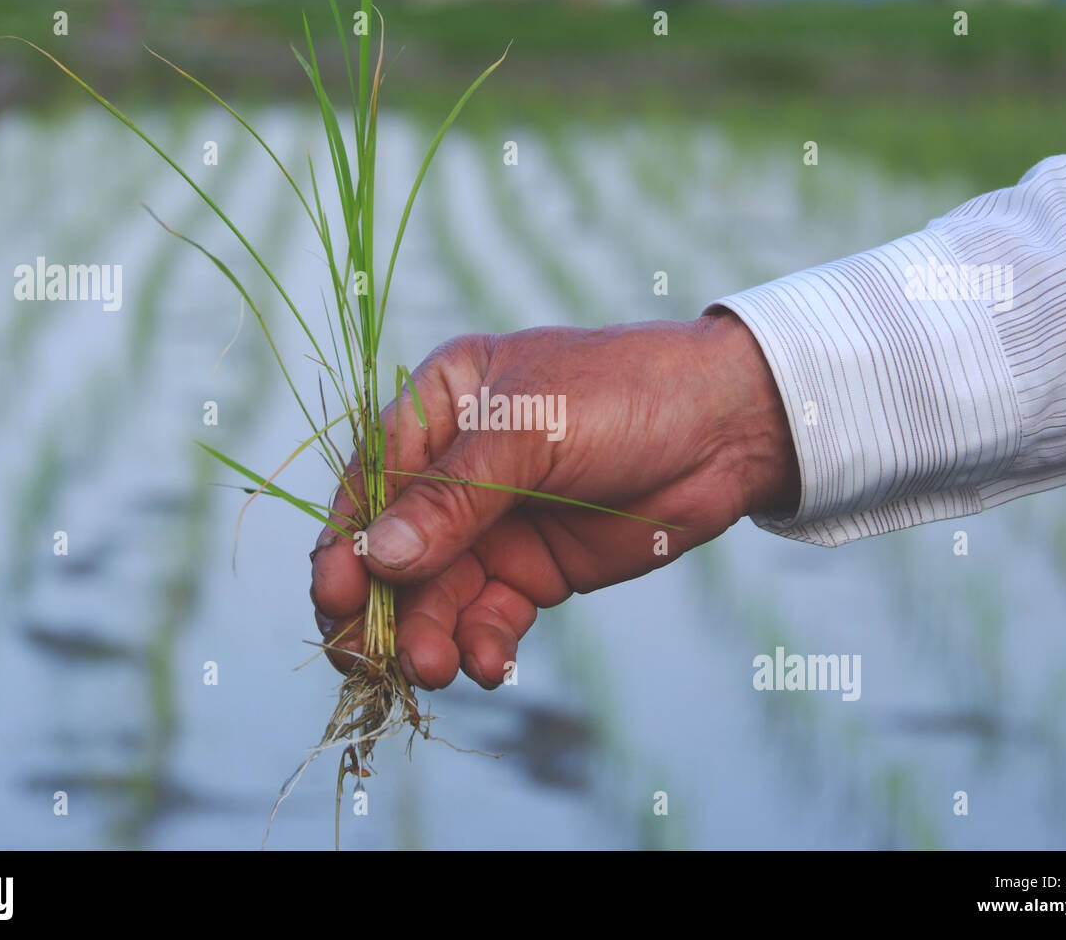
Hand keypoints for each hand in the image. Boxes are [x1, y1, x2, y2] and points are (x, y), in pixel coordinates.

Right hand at [309, 311, 799, 689]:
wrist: (728, 430)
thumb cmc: (624, 395)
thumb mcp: (532, 430)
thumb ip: (454, 498)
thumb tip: (379, 559)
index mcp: (437, 407)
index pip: (368, 482)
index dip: (345, 541)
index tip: (336, 593)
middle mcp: (454, 470)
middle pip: (390, 550)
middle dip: (377, 607)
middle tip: (369, 660)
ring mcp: (492, 526)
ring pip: (433, 594)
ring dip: (425, 637)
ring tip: (435, 669)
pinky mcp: (532, 572)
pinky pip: (486, 618)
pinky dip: (479, 646)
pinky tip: (488, 665)